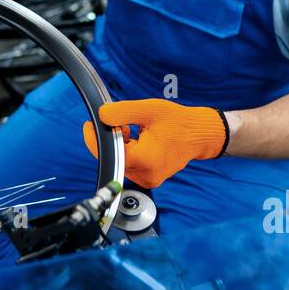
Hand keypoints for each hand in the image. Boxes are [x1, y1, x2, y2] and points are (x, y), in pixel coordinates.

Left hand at [82, 98, 228, 188]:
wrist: (199, 134)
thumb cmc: (178, 122)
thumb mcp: (149, 109)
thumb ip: (122, 112)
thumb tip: (101, 116)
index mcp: (146, 159)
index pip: (109, 153)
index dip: (94, 138)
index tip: (89, 125)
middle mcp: (146, 175)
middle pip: (114, 156)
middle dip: (112, 138)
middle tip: (123, 123)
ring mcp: (148, 179)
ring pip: (121, 161)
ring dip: (121, 144)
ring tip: (134, 129)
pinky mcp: (150, 179)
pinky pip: (130, 164)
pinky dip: (129, 151)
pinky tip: (139, 139)